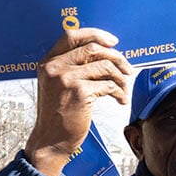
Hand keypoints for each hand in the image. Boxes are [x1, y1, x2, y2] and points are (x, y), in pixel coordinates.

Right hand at [24, 28, 132, 175]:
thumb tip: (106, 53)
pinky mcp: (80, 93)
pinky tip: (120, 100)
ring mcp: (66, 79)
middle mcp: (54, 67)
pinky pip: (109, 85)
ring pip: (105, 66)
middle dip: (116, 57)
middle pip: (93, 48)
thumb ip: (73, 67)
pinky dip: (119, 92)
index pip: (72, 35)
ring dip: (121, 77)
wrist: (51, 141)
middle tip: (127, 68)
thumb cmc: (58, 115)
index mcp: (48, 62)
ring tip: (124, 88)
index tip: (113, 42)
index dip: (96, 34)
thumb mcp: (57, 85)